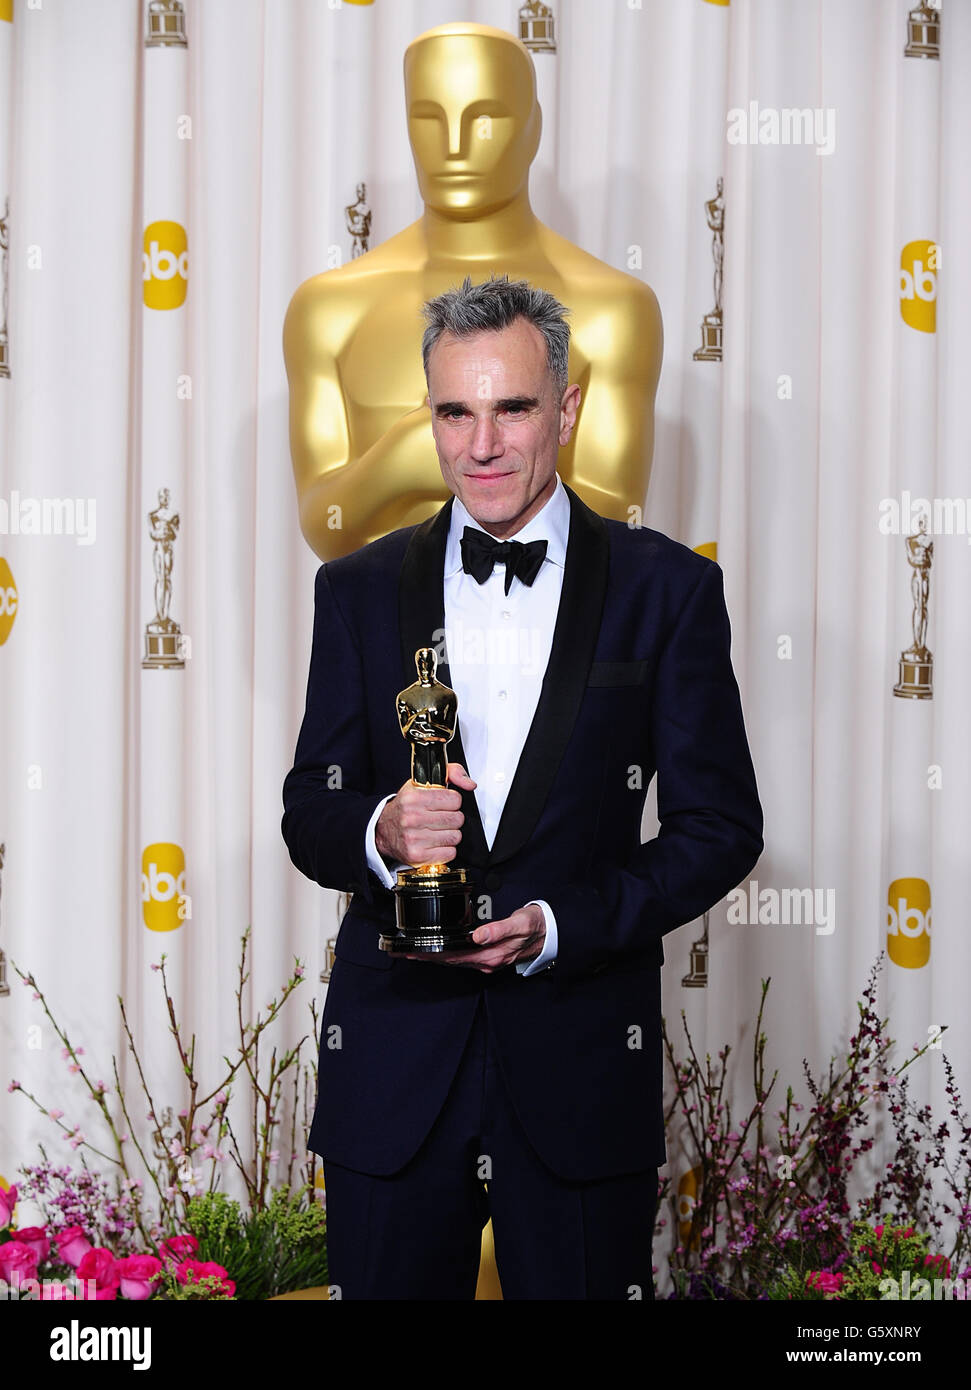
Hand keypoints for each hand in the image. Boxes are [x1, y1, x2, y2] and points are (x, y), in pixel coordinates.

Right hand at [375, 762, 475, 866]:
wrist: (382, 830)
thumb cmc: (405, 808)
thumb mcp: (421, 783)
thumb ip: (450, 773)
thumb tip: (470, 784)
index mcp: (414, 798)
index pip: (455, 800)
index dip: (452, 802)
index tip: (444, 804)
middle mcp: (412, 818)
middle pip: (457, 819)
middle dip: (452, 818)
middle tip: (441, 818)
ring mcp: (414, 838)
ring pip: (455, 837)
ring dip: (450, 835)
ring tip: (437, 831)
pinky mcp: (417, 856)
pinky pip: (450, 853)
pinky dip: (446, 849)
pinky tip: (435, 843)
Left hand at [402, 903, 546, 973]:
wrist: (550, 932)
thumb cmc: (535, 926)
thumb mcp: (520, 924)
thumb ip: (499, 929)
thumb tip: (479, 936)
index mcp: (491, 955)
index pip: (453, 956)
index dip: (431, 954)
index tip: (413, 951)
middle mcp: (486, 961)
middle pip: (449, 960)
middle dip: (426, 957)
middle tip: (403, 953)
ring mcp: (487, 960)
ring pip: (454, 961)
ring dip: (433, 957)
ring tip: (413, 953)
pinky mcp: (488, 956)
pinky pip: (461, 958)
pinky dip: (446, 954)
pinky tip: (437, 950)